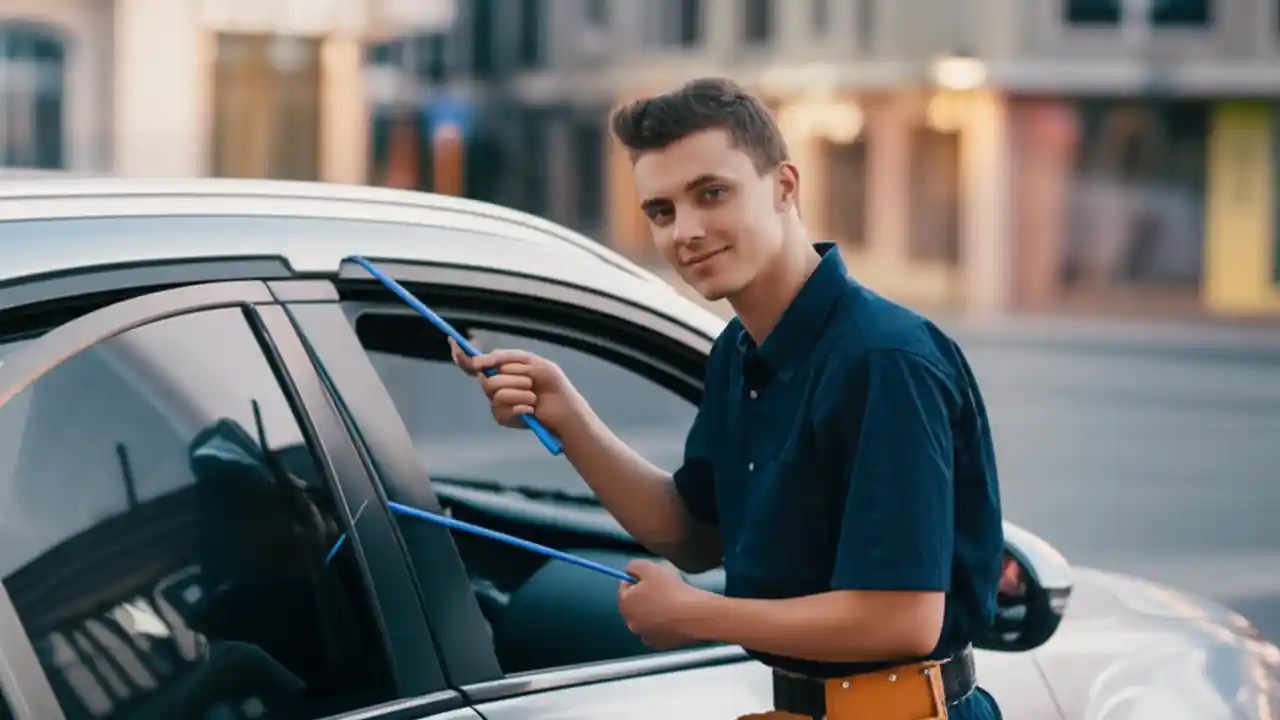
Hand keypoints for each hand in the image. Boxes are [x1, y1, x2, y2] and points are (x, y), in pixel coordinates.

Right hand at [449, 338, 580, 433]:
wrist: (564, 407)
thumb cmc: (550, 383)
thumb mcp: (530, 362)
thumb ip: (504, 358)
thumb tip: (478, 363)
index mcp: (501, 370)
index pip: (474, 363)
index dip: (461, 355)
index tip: (452, 343)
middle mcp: (495, 386)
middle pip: (487, 381)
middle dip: (513, 378)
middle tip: (531, 382)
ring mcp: (498, 403)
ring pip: (496, 393)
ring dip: (521, 392)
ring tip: (534, 396)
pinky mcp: (503, 418)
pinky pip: (504, 408)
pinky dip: (522, 406)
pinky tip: (532, 409)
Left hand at [617, 559, 705, 650]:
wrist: (694, 615)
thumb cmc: (670, 590)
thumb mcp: (648, 567)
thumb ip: (633, 566)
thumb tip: (629, 572)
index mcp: (626, 604)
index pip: (624, 588)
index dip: (637, 579)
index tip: (650, 576)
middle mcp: (632, 623)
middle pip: (635, 605)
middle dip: (645, 596)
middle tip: (662, 588)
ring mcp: (647, 636)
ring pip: (647, 620)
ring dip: (654, 612)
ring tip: (672, 603)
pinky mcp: (662, 645)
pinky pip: (660, 631)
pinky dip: (665, 625)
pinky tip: (677, 617)